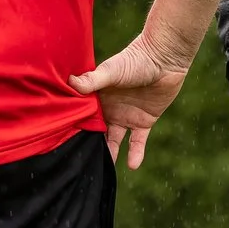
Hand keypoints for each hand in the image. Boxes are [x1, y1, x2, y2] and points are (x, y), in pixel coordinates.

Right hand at [69, 32, 189, 169]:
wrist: (165, 58)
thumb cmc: (135, 59)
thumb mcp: (111, 71)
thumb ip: (92, 80)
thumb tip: (69, 83)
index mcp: (97, 96)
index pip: (82, 116)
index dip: (75, 128)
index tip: (64, 143)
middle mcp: (108, 108)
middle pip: (96, 131)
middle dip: (89, 144)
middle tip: (80, 163)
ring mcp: (126, 116)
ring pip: (114, 139)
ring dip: (110, 153)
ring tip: (104, 169)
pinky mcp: (144, 121)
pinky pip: (137, 141)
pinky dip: (136, 153)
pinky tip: (132, 166)